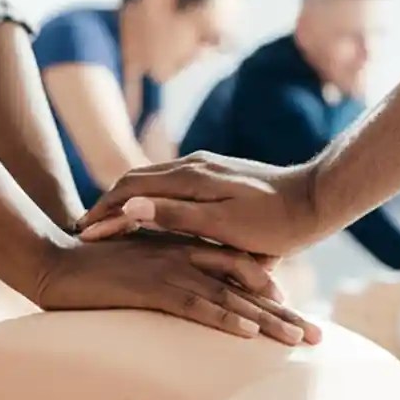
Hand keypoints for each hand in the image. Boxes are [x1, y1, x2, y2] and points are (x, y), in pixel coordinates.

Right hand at [37, 232, 321, 345]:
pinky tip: (246, 332)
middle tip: (316, 336)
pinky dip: (224, 317)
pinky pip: (195, 302)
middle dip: (283, 312)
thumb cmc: (89, 267)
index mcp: (184, 247)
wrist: (52, 259)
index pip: (237, 268)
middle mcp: (184, 254)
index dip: (267, 291)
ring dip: (266, 320)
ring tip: (297, 340)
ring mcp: (170, 267)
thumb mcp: (135, 265)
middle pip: (246, 284)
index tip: (293, 312)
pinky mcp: (152, 284)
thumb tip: (187, 291)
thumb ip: (164, 270)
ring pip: (230, 296)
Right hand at [76, 152, 321, 257]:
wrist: (315, 201)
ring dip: (127, 201)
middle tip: (86, 229)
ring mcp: (205, 169)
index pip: (131, 188)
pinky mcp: (217, 178)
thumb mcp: (222, 224)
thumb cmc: (273, 222)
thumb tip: (128, 209)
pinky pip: (172, 186)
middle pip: (136, 181)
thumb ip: (175, 216)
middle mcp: (193, 166)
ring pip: (153, 181)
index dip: (104, 210)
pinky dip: (150, 201)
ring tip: (109, 225)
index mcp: (189, 177)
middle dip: (109, 204)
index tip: (83, 232)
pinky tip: (149, 218)